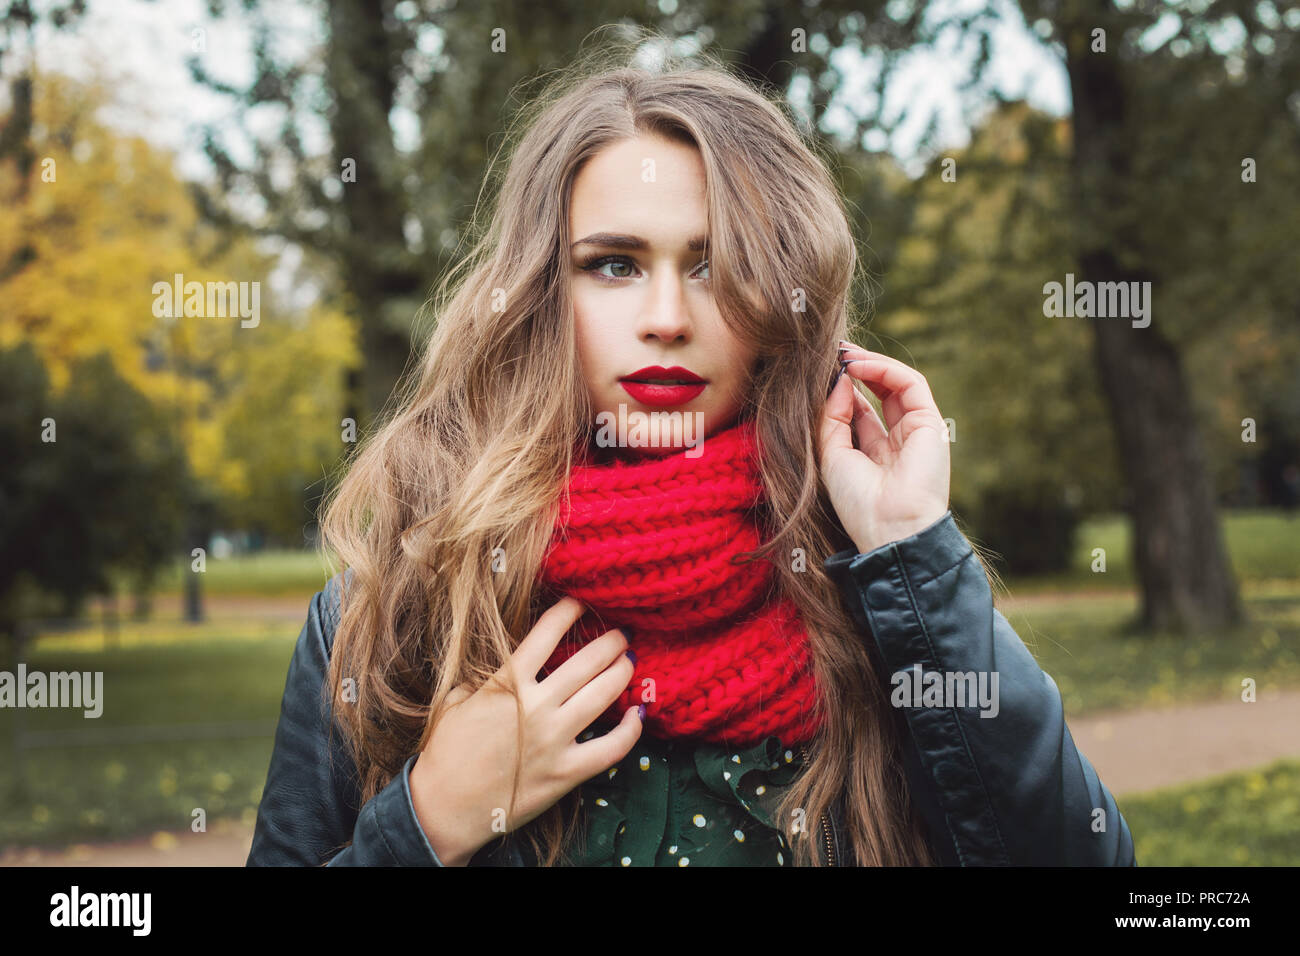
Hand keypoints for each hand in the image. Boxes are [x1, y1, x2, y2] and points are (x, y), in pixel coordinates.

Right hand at [408, 596, 641, 865]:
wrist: (442, 807)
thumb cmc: (445, 752)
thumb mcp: (457, 699)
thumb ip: (489, 677)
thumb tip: (513, 664)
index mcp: (507, 682)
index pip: (547, 633)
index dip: (570, 610)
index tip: (582, 602)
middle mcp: (536, 705)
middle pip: (587, 660)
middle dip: (610, 641)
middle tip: (620, 634)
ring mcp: (554, 739)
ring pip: (604, 694)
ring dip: (622, 671)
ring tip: (629, 660)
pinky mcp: (566, 772)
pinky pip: (611, 748)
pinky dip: (631, 729)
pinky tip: (638, 714)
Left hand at [819, 342, 950, 553]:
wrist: (890, 528)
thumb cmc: (858, 502)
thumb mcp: (833, 455)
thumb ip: (833, 417)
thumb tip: (839, 380)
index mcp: (876, 454)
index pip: (861, 410)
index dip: (843, 388)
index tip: (821, 369)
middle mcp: (899, 440)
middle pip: (880, 393)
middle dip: (856, 369)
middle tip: (833, 351)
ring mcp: (917, 430)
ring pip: (896, 383)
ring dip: (869, 363)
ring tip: (842, 354)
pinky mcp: (931, 423)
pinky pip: (910, 384)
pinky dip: (884, 369)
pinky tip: (858, 365)